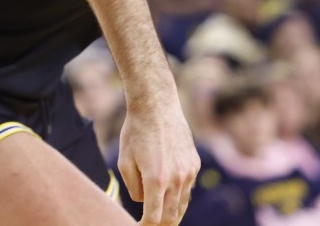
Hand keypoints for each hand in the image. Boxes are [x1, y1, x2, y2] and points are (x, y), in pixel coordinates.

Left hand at [117, 101, 199, 224]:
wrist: (156, 106)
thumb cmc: (136, 133)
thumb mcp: (125, 162)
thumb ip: (134, 188)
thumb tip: (144, 203)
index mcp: (156, 180)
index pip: (154, 218)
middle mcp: (177, 179)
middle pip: (171, 217)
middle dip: (159, 225)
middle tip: (148, 224)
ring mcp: (189, 172)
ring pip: (182, 205)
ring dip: (170, 214)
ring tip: (159, 217)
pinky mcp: (195, 164)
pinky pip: (187, 189)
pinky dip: (178, 197)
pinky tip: (168, 196)